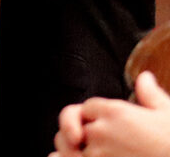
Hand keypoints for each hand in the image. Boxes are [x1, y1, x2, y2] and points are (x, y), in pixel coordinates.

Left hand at [50, 72, 169, 156]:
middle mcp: (102, 130)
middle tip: (80, 139)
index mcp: (116, 112)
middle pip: (74, 124)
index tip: (97, 124)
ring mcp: (99, 153)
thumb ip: (150, 95)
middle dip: (76, 131)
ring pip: (68, 147)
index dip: (91, 115)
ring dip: (72, 149)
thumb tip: (145, 78)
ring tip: (80, 151)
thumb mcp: (167, 113)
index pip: (88, 107)